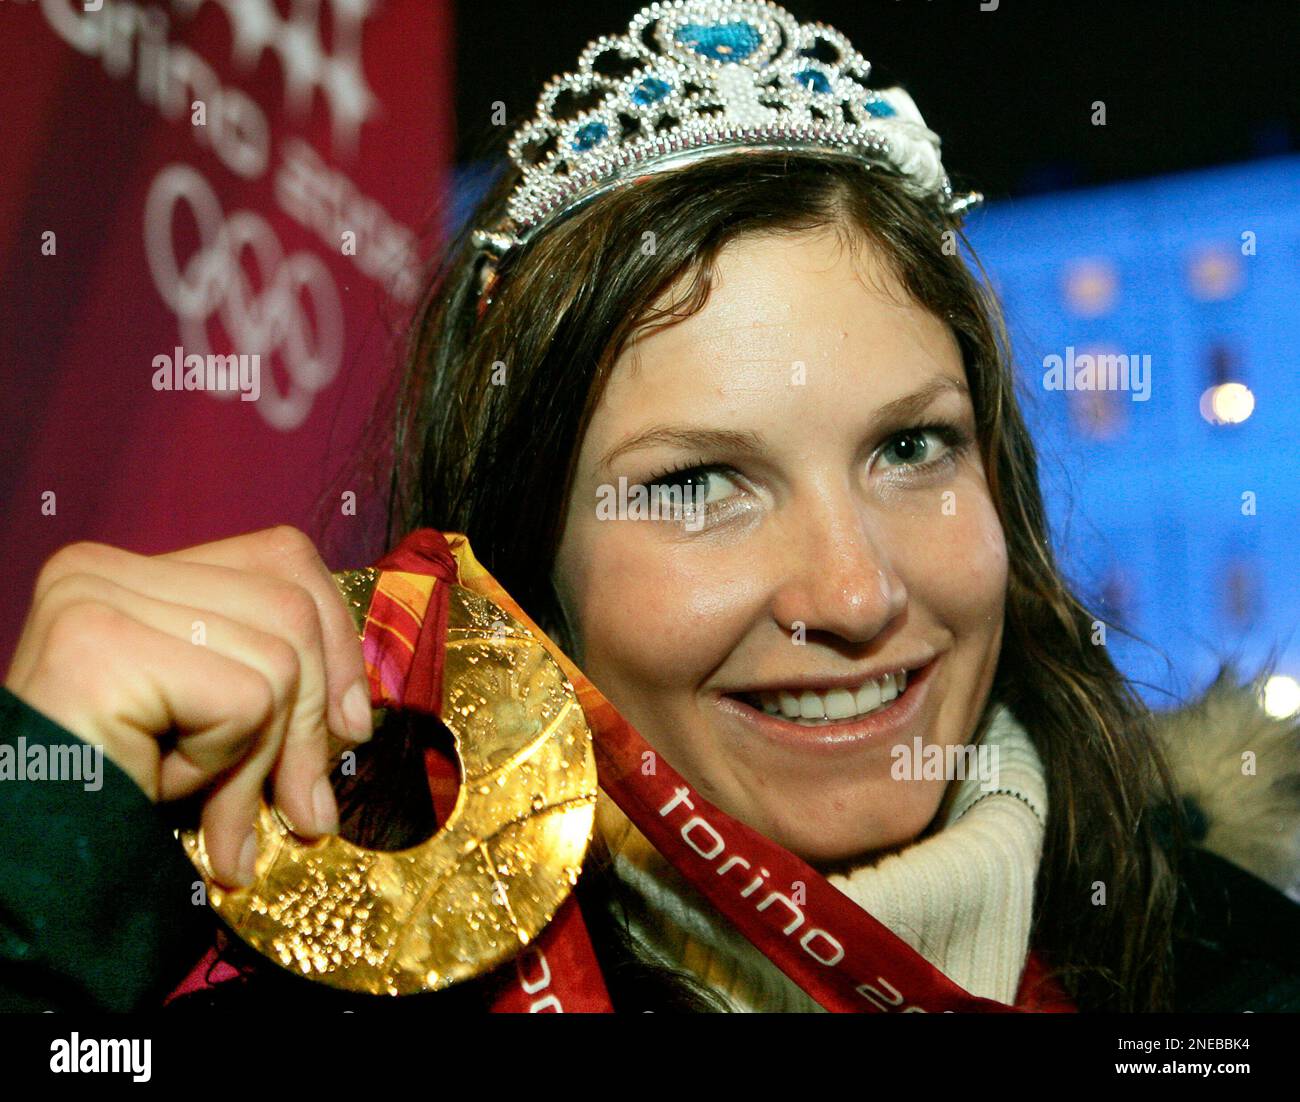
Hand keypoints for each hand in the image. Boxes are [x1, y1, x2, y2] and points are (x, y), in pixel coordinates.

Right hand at [4, 526, 374, 888]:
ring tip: (210, 812)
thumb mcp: (213, 726)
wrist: (24, 869)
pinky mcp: (100, 646)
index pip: (283, 559)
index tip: (349, 726)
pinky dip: (223, 764)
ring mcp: (96, 598)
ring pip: (277, 660)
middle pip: (291, 608)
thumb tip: (356, 716)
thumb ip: (277, 685)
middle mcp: (103, 567)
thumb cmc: (115, 798)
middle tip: (306, 812)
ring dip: (260, 758)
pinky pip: (243, 700)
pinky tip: (160, 788)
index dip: (336, 640)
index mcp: (130, 569)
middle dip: (313, 722)